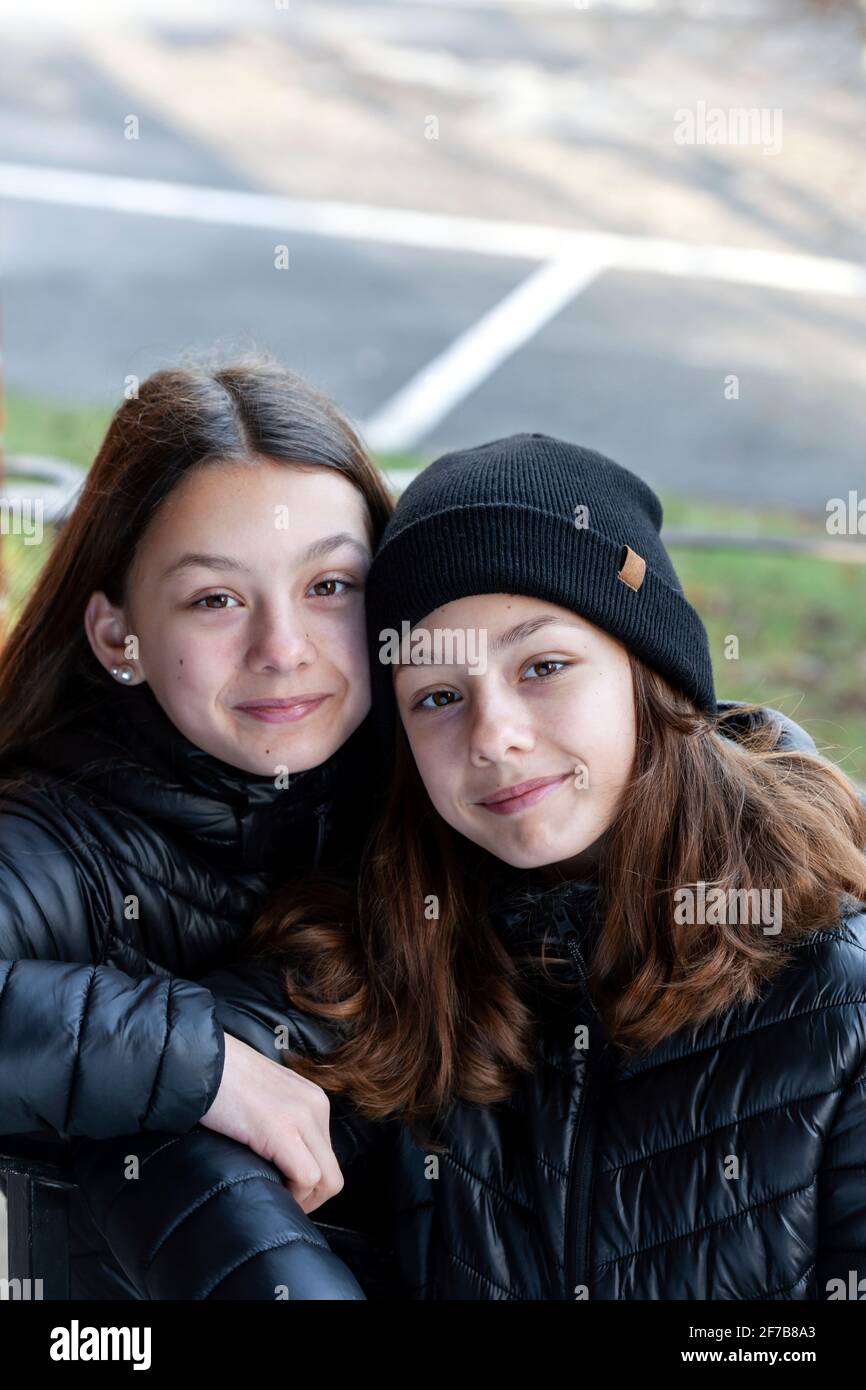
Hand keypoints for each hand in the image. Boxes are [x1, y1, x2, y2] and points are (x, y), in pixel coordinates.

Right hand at [199, 1032, 343, 1213]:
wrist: (200, 1062)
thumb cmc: (221, 1085)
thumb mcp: (266, 1102)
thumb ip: (282, 1125)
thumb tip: (283, 1165)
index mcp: (313, 1100)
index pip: (327, 1157)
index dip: (308, 1185)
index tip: (284, 1191)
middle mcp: (316, 1106)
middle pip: (333, 1173)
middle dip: (309, 1198)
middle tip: (281, 1202)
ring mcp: (303, 1117)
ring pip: (327, 1181)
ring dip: (303, 1200)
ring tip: (275, 1198)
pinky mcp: (283, 1130)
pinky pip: (307, 1178)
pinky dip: (293, 1195)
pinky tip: (270, 1189)